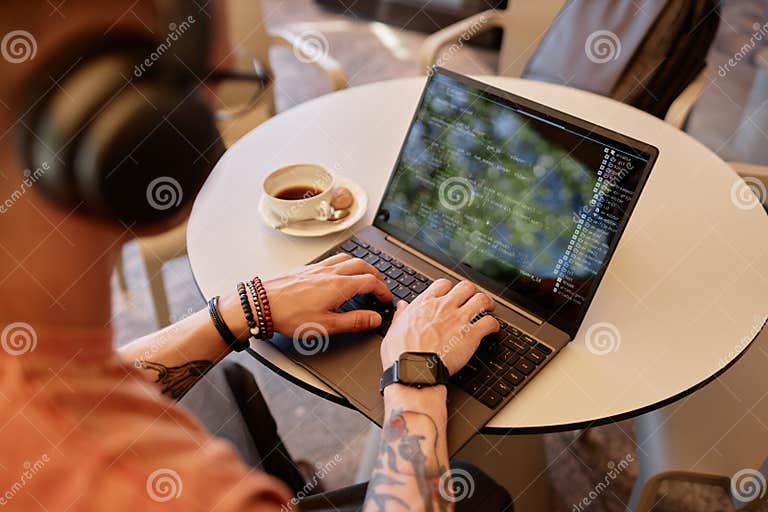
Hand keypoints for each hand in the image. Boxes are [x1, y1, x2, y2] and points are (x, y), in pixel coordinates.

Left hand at [262, 253, 393, 336]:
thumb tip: (374, 319)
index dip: (383, 290)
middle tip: (381, 286)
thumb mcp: (326, 325)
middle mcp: (330, 272)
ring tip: (364, 276)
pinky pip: (333, 259)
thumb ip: (354, 322)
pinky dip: (344, 264)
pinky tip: (339, 273)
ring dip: (361, 266)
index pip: (371, 282)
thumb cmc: (289, 315)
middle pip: (362, 265)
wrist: (262, 303)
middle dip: (376, 275)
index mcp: (339, 286)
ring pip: (347, 258)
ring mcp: (318, 268)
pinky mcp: (307, 269)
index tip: (387, 299)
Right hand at [380, 279, 498, 374]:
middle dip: (471, 292)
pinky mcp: (471, 335)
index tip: (451, 295)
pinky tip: (493, 329)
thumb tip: (402, 306)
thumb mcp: (394, 329)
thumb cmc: (401, 354)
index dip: (450, 288)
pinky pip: (490, 322)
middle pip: (465, 286)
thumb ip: (401, 315)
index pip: (443, 284)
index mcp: (425, 304)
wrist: (413, 369)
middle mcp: (444, 306)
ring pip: (481, 299)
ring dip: (487, 303)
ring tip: (489, 308)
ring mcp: (459, 319)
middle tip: (473, 299)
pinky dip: (494, 325)